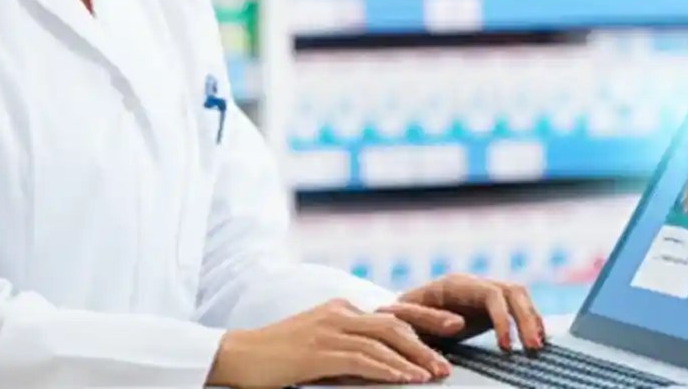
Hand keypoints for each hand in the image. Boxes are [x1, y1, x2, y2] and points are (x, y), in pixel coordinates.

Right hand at [206, 298, 452, 387]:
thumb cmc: (277, 355)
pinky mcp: (317, 350)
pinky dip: (386, 369)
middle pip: (394, 325)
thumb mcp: (319, 345)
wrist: (239, 355)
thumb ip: (349, 348)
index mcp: (340, 309)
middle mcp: (338, 313)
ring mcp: (328, 330)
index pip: (390, 316)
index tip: (448, 334)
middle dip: (426, 343)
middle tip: (448, 362)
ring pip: (382, 342)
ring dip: (411, 361)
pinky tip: (403, 379)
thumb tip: (382, 365)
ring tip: (433, 375)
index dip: (422, 326)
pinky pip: (360, 359)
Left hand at [383, 273, 545, 352]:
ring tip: (538, 347)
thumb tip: (458, 323)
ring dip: (532, 320)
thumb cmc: (398, 318)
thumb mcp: (406, 318)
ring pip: (518, 297)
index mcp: (454, 285)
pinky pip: (517, 308)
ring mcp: (482, 293)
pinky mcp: (488, 307)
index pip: (490, 293)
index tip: (506, 346)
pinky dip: (529, 322)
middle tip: (533, 347)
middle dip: (526, 318)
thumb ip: (428, 318)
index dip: (503, 318)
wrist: (396, 316)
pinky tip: (535, 340)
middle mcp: (473, 284)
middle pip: (512, 291)